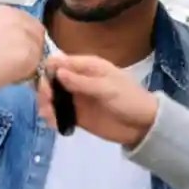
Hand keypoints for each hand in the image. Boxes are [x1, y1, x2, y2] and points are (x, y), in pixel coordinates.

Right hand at [0, 5, 44, 93]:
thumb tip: (9, 47)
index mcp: (2, 10)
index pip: (26, 22)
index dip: (24, 39)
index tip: (15, 51)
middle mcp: (17, 17)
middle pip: (37, 34)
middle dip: (30, 48)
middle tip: (16, 64)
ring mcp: (25, 35)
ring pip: (39, 51)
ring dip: (30, 62)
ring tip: (9, 72)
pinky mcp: (29, 54)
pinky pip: (37, 67)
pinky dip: (27, 74)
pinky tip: (10, 78)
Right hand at [37, 53, 158, 146]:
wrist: (143, 126)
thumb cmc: (130, 100)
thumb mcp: (108, 88)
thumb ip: (82, 82)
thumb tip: (57, 72)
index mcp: (88, 66)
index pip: (60, 62)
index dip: (49, 70)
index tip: (46, 84)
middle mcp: (78, 80)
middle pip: (52, 80)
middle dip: (45, 89)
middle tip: (48, 102)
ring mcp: (77, 98)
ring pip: (53, 97)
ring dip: (46, 104)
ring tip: (49, 115)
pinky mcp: (77, 115)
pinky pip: (58, 113)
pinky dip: (52, 117)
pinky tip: (54, 123)